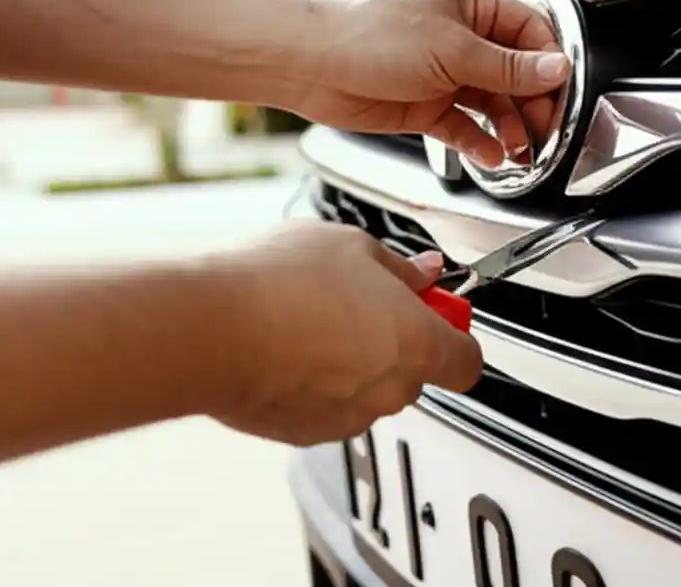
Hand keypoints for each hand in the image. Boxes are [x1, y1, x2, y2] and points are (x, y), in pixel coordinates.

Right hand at [204, 221, 481, 445]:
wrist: (212, 330)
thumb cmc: (281, 285)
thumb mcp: (355, 248)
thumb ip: (402, 268)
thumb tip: (424, 272)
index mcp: (419, 345)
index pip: (468, 362)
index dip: (457, 336)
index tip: (438, 315)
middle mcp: (391, 391)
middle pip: (416, 373)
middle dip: (397, 341)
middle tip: (363, 304)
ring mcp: (349, 417)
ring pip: (369, 390)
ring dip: (354, 363)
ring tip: (314, 320)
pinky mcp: (307, 433)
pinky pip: (328, 407)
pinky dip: (317, 384)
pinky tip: (288, 347)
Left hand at [287, 0, 571, 167]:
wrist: (312, 65)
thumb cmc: (370, 36)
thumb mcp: (454, 51)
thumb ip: (509, 67)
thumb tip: (555, 69)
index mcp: (470, 7)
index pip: (529, 32)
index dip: (549, 62)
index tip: (562, 91)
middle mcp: (460, 39)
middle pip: (515, 73)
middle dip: (532, 103)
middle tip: (545, 128)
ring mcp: (443, 75)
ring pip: (493, 104)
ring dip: (510, 128)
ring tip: (521, 150)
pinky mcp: (426, 107)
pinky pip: (465, 127)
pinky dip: (481, 143)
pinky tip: (493, 155)